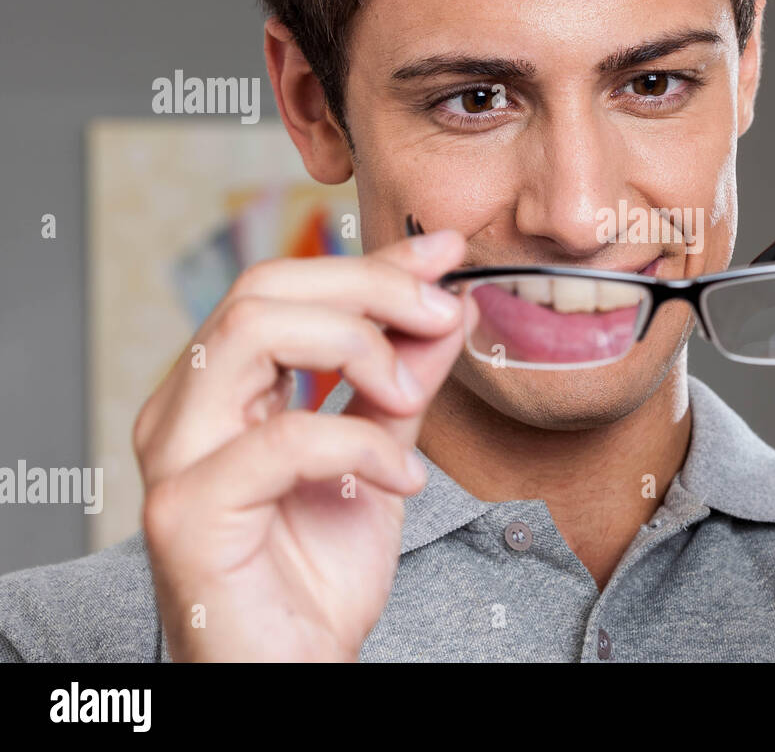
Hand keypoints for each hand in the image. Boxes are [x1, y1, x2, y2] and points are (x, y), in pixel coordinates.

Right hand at [136, 229, 472, 660]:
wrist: (290, 671)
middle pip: (264, 289)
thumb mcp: (379, 455)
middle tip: (444, 314)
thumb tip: (447, 307)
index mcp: (221, 390)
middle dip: (371, 287)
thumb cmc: (317, 574)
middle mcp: (183, 410)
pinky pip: (281, 439)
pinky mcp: (187, 511)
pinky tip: (403, 477)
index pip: (285, 287)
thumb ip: (403, 383)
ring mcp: (176, 457)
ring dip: (358, 345)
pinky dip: (359, 446)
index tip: (447, 253)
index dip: (372, 261)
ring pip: (254, 332)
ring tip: (414, 394)